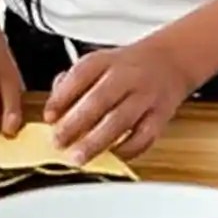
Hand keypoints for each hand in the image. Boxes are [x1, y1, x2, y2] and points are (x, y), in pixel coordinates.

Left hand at [44, 42, 195, 163]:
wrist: (169, 61)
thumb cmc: (125, 67)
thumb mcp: (97, 63)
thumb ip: (72, 82)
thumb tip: (54, 109)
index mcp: (105, 61)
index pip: (80, 75)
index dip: (62, 97)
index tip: (49, 117)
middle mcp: (126, 76)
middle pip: (99, 100)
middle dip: (75, 124)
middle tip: (59, 142)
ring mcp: (145, 96)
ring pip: (120, 121)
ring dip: (96, 142)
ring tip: (78, 157)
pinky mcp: (161, 115)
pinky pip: (144, 136)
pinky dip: (127, 149)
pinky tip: (111, 155)